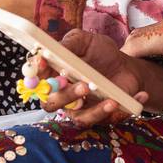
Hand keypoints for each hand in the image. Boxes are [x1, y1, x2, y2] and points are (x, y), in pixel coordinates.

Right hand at [34, 30, 149, 126]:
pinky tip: (126, 99)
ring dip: (94, 111)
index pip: (36, 79)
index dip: (36, 74)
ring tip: (110, 100)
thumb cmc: (100, 53)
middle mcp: (62, 95)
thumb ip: (69, 43)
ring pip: (78, 118)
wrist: (125, 67)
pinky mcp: (98, 117)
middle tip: (83, 86)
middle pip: (51, 103)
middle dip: (65, 96)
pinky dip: (115, 112)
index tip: (44, 63)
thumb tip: (52, 49)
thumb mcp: (85, 41)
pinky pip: (104, 121)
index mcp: (53, 75)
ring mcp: (80, 109)